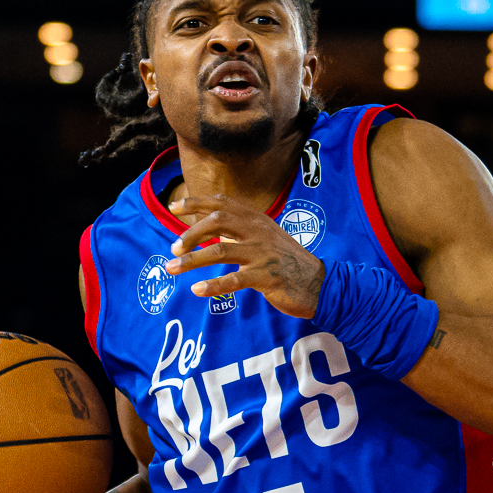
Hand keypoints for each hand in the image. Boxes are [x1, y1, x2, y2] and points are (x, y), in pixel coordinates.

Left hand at [165, 195, 326, 316]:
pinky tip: (197, 289)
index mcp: (257, 220)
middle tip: (173, 249)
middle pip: (218, 221)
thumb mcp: (267, 238)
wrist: (321, 284)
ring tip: (172, 269)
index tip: (173, 208)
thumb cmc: (289, 262)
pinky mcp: (266, 277)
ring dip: (192, 260)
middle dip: (191, 233)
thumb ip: (242, 233)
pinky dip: (213, 285)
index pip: (222, 203)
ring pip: (220, 252)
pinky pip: (234, 280)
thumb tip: (212, 233)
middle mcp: (258, 232)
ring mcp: (262, 254)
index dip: (196, 203)